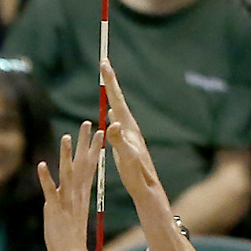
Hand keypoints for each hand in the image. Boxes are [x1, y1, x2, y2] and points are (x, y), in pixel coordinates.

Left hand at [36, 122, 103, 250]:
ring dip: (65, 155)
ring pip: (67, 173)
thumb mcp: (69, 215)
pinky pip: (49, 191)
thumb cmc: (70, 240)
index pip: (90, 167)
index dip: (93, 149)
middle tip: (89, 123)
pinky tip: (41, 164)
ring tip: (66, 137)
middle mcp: (76, 195)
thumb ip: (65, 200)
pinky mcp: (54, 210)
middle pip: (81, 164)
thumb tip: (59, 190)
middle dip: (85, 143)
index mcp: (82, 195)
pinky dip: (45, 178)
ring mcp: (65, 201)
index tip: (99, 132)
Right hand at [100, 61, 163, 198]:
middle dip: (110, 81)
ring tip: (106, 83)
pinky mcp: (126, 141)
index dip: (109, 81)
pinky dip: (111, 110)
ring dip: (111, 94)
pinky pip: (116, 120)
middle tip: (104, 63)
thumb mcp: (126, 157)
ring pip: (117, 107)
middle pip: (117, 98)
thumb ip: (118, 140)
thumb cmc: (136, 174)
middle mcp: (129, 126)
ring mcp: (128, 133)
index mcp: (128, 127)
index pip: (116, 99)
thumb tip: (112, 122)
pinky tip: (110, 112)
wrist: (146, 187)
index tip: (104, 63)